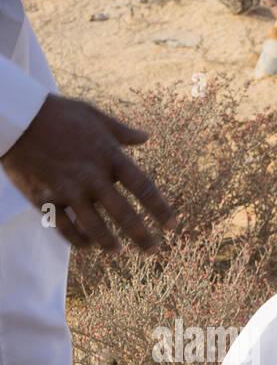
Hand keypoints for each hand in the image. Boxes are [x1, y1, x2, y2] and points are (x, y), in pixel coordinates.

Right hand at [1, 95, 175, 251]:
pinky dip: (78, 240)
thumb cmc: (56, 113)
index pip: (144, 188)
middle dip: (141, 236)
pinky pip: (65, 227)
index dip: (161, 210)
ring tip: (116, 250)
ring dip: (108, 243)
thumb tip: (146, 136)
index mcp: (108, 155)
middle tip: (152, 251)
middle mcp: (91, 176)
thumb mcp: (92, 115)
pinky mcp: (44, 197)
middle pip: (124, 215)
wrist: (13, 115)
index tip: (172, 226)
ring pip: (95, 227)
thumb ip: (120, 131)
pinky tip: (87, 245)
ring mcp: (67, 189)